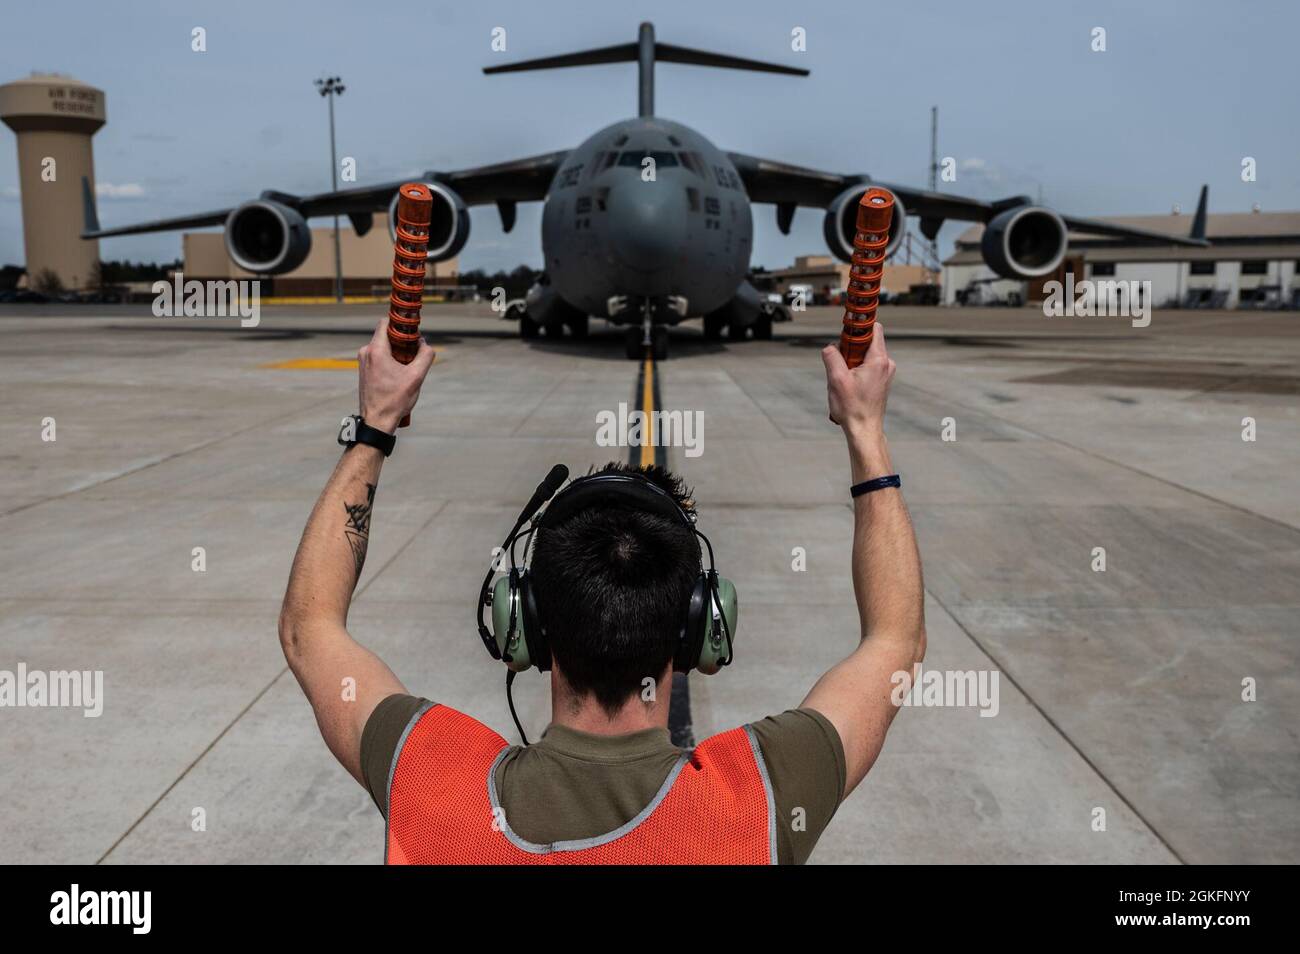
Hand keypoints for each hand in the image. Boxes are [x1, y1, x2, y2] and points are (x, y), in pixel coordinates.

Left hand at [357, 316, 435, 432]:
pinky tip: (398, 375)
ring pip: (383, 347)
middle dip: (401, 341)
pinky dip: (390, 360)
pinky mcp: (364, 371)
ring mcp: (363, 362)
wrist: (376, 421)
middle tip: (414, 352)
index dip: (400, 323)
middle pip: (386, 335)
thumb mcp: (416, 377)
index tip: (412, 330)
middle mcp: (366, 353)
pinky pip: (378, 357)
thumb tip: (425, 344)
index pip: (385, 323)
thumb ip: (425, 356)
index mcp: (376, 350)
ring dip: (396, 352)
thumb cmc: (394, 400)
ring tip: (407, 367)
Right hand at [821, 323, 895, 439]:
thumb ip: (832, 356)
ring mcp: (885, 373)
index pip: (873, 329)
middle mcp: (886, 364)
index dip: (858, 327)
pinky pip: (867, 366)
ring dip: (851, 362)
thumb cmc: (853, 408)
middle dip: (849, 349)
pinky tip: (849, 386)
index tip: (845, 332)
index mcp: (878, 360)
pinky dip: (856, 371)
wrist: (864, 430)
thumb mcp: (836, 379)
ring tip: (845, 380)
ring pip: (865, 355)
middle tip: (840, 366)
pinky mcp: (881, 381)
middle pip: (866, 342)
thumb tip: (830, 347)